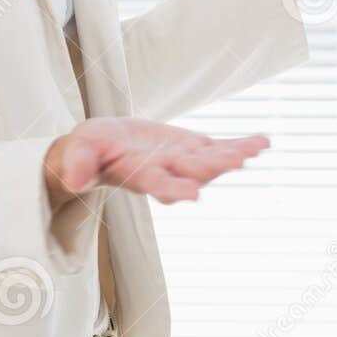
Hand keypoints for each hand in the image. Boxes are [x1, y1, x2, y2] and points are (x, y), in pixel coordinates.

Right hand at [44, 117, 267, 206]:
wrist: (102, 149)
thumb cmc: (86, 153)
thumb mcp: (76, 153)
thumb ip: (76, 166)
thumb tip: (73, 181)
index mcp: (138, 176)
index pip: (157, 185)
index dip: (173, 189)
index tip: (192, 194)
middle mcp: (166, 172)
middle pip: (192, 172)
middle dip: (214, 166)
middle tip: (237, 160)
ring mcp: (182, 161)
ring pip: (212, 160)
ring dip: (235, 154)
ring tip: (258, 147)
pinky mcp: (192, 149)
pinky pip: (219, 147)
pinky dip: (240, 145)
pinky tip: (263, 142)